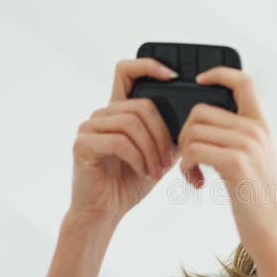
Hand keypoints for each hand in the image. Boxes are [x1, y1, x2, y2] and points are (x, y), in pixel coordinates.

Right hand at [68, 58, 178, 223]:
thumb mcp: (157, 155)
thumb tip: (193, 120)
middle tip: (169, 161)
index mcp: (119, 112)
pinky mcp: (83, 144)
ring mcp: (89, 128)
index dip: (148, 65)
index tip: (172, 75)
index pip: (127, 72)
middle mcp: (102, 115)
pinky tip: (143, 173)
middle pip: (141, 105)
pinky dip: (138, 158)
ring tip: (157, 171)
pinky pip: (119, 142)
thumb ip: (169, 135)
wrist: (105, 211)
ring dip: (152, 150)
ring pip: (131, 123)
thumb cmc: (129, 183)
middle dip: (162, 135)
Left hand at [175, 66, 276, 260]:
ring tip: (192, 174)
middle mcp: (256, 130)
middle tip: (189, 160)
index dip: (219, 73)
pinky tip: (195, 182)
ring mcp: (247, 145)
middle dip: (185, 134)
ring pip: (193, 130)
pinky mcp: (235, 163)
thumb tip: (205, 125)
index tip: (199, 80)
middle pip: (201, 110)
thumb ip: (238, 139)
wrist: (273, 232)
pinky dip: (186, 167)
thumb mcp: (255, 161)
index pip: (243, 81)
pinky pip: (194, 150)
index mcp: (261, 126)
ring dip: (183, 154)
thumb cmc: (258, 201)